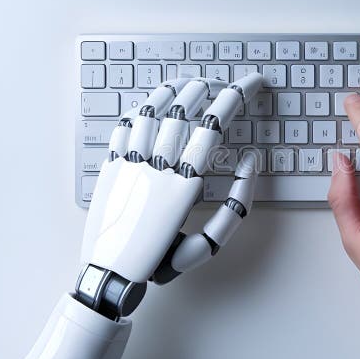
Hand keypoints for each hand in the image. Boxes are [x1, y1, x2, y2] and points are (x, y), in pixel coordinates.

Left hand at [79, 75, 261, 313]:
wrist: (107, 275)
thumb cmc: (158, 262)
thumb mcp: (205, 246)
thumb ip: (235, 210)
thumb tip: (250, 165)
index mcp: (184, 184)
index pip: (216, 123)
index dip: (237, 95)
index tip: (251, 83)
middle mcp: (157, 167)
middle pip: (184, 108)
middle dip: (207, 87)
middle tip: (219, 84)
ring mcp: (130, 163)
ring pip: (152, 109)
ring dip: (173, 89)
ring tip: (188, 83)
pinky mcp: (111, 167)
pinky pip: (124, 125)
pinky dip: (141, 107)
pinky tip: (151, 103)